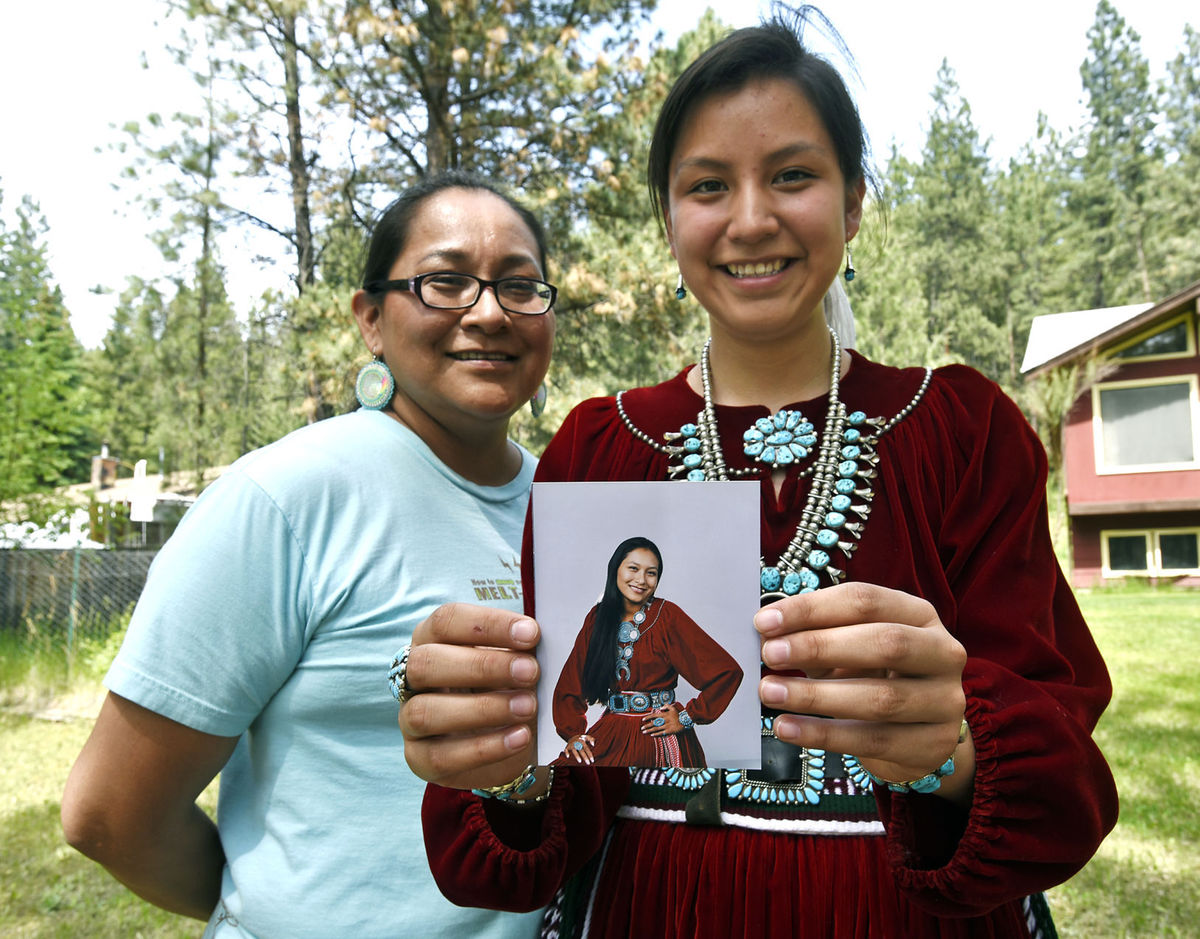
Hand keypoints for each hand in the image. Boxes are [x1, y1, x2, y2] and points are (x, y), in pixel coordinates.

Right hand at [399, 603, 541, 791]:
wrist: (507, 743)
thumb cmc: (508, 687)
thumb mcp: (514, 662)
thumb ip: (520, 649)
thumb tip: (539, 637)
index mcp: (431, 640)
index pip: (446, 621)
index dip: (488, 624)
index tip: (531, 633)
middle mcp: (411, 677)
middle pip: (427, 663)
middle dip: (483, 666)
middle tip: (530, 672)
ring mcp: (408, 719)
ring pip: (426, 712)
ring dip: (483, 709)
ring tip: (528, 707)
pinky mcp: (418, 758)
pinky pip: (441, 756)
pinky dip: (485, 748)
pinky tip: (520, 737)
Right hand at [563, 734, 595, 763]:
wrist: (572, 737)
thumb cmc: (582, 739)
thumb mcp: (587, 737)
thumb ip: (592, 739)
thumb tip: (593, 744)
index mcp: (582, 741)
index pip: (587, 748)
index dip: (590, 754)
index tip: (592, 760)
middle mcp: (577, 743)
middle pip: (581, 750)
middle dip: (585, 757)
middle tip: (588, 763)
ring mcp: (572, 745)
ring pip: (574, 751)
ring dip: (577, 755)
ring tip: (580, 761)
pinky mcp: (567, 747)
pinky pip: (566, 750)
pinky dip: (566, 753)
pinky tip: (568, 757)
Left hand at [640, 706, 682, 736]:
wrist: (685, 721)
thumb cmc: (679, 715)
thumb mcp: (673, 708)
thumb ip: (666, 706)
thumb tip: (660, 707)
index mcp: (664, 714)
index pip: (654, 715)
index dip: (648, 717)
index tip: (643, 719)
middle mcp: (664, 720)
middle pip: (654, 723)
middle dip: (647, 725)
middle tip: (642, 728)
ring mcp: (666, 726)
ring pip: (656, 729)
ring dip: (649, 730)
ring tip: (644, 732)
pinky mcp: (669, 731)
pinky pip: (661, 733)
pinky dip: (656, 734)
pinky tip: (652, 735)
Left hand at [754, 583, 973, 803]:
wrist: (917, 733)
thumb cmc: (875, 676)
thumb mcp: (850, 647)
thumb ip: (816, 636)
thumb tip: (766, 635)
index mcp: (919, 614)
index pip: (865, 600)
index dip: (812, 608)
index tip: (764, 621)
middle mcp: (942, 652)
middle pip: (885, 644)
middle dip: (820, 647)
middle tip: (770, 655)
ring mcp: (944, 701)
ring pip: (880, 699)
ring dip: (816, 696)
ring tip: (770, 692)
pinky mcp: (932, 745)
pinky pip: (873, 741)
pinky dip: (823, 735)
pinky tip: (787, 728)